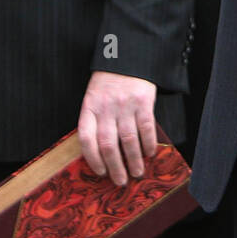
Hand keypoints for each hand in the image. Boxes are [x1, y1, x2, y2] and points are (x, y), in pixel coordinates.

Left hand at [77, 71, 157, 185]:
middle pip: (108, 144)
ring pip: (128, 140)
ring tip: (137, 172)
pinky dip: (148, 143)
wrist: (127, 57)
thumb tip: (102, 153)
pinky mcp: (143, 101)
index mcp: (90, 108)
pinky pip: (146, 127)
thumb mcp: (94, 98)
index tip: (100, 172)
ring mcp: (125, 105)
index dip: (93, 159)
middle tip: (121, 180)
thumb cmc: (109, 82)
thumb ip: (96, 120)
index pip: (87, 139)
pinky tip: (150, 153)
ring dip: (133, 160)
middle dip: (115, 167)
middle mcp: (106, 108)